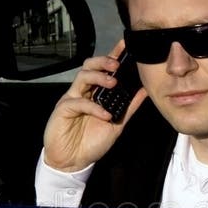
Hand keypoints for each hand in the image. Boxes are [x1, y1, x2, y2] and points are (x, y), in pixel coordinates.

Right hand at [42, 39, 147, 171]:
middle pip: (89, 66)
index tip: (125, 45)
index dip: (113, 56)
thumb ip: (129, 107)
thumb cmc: (91, 142)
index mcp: (95, 93)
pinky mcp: (63, 110)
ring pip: (82, 77)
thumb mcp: (117, 124)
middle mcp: (83, 92)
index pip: (104, 70)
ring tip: (113, 84)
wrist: (73, 161)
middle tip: (117, 65)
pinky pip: (78, 102)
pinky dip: (94, 107)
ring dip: (99, 77)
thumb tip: (144, 90)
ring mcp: (72, 99)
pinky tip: (105, 114)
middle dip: (103, 61)